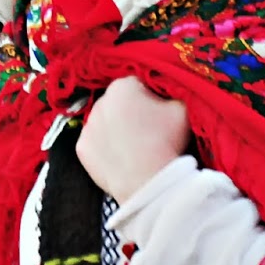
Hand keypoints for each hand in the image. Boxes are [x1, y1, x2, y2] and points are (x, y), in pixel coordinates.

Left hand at [77, 77, 189, 203]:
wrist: (146, 179)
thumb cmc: (165, 140)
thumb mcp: (182, 109)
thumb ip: (174, 95)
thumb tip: (169, 96)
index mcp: (122, 86)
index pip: (139, 85)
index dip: (152, 100)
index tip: (161, 115)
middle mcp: (99, 102)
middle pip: (120, 104)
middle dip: (132, 113)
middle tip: (149, 133)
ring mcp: (88, 126)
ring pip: (106, 124)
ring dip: (117, 131)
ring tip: (135, 148)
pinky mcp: (81, 148)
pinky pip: (96, 144)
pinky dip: (106, 150)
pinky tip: (122, 159)